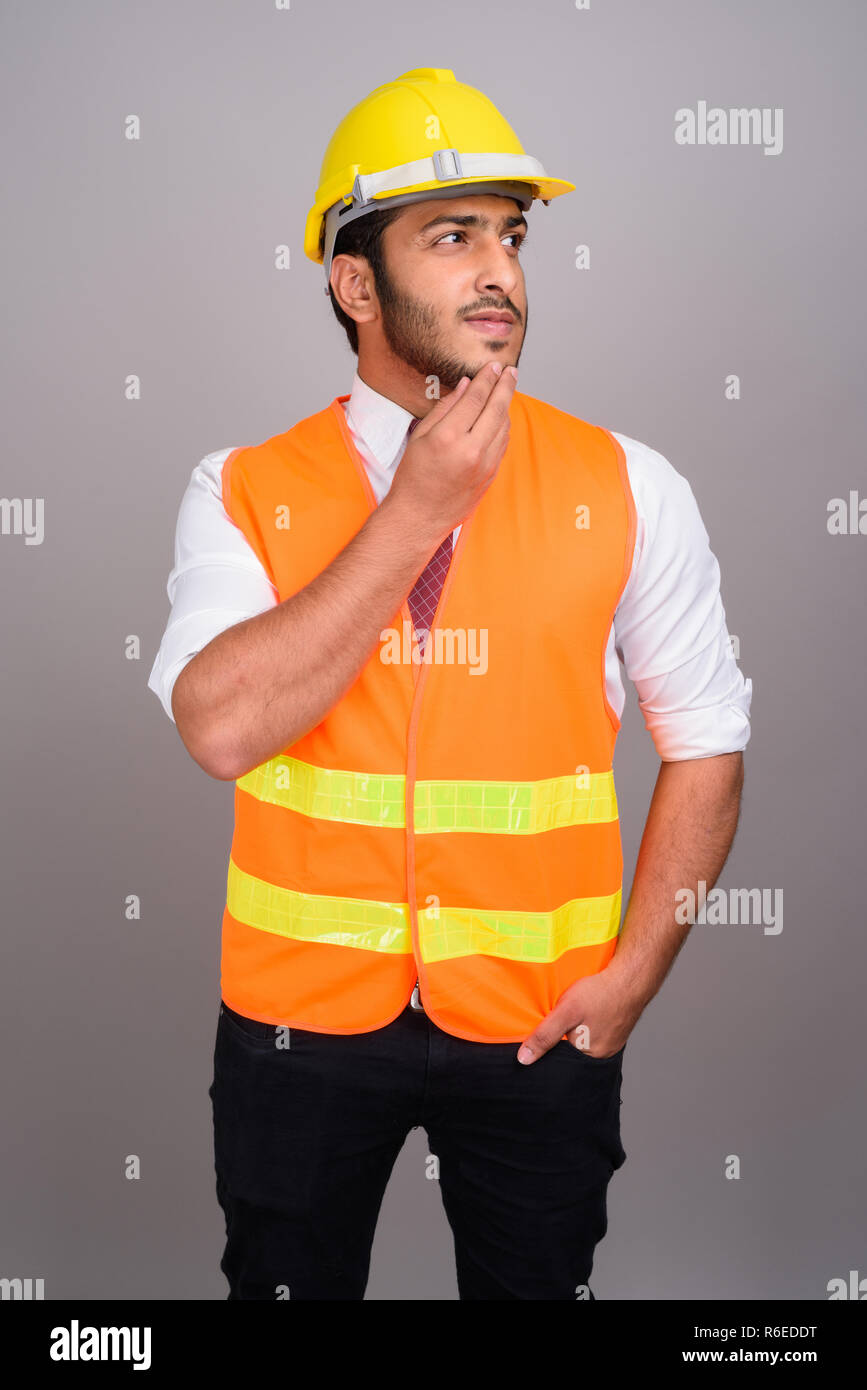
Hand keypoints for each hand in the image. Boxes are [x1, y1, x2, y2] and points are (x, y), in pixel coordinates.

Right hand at [387, 362, 517, 546]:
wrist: (420, 516)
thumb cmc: (414, 477)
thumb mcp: (420, 437)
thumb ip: (445, 408)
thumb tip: (466, 386)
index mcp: (449, 437)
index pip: (475, 398)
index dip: (487, 379)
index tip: (494, 366)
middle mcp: (471, 450)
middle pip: (497, 408)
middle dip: (506, 386)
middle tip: (511, 371)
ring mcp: (485, 464)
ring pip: (504, 426)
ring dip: (507, 405)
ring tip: (507, 389)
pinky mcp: (491, 475)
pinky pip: (503, 443)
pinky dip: (504, 426)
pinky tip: (501, 416)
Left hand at [516, 962, 646, 1064]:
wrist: (631, 976)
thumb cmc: (600, 994)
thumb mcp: (565, 1012)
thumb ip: (544, 1036)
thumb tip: (524, 1059)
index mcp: (590, 1055)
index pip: (561, 1060)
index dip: (549, 1047)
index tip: (541, 1033)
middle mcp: (603, 1052)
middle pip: (574, 1049)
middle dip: (563, 1036)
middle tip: (558, 1017)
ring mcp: (613, 1040)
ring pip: (585, 1038)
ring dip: (576, 1027)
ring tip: (572, 1012)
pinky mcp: (617, 1027)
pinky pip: (597, 1029)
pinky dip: (589, 1021)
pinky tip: (587, 1008)